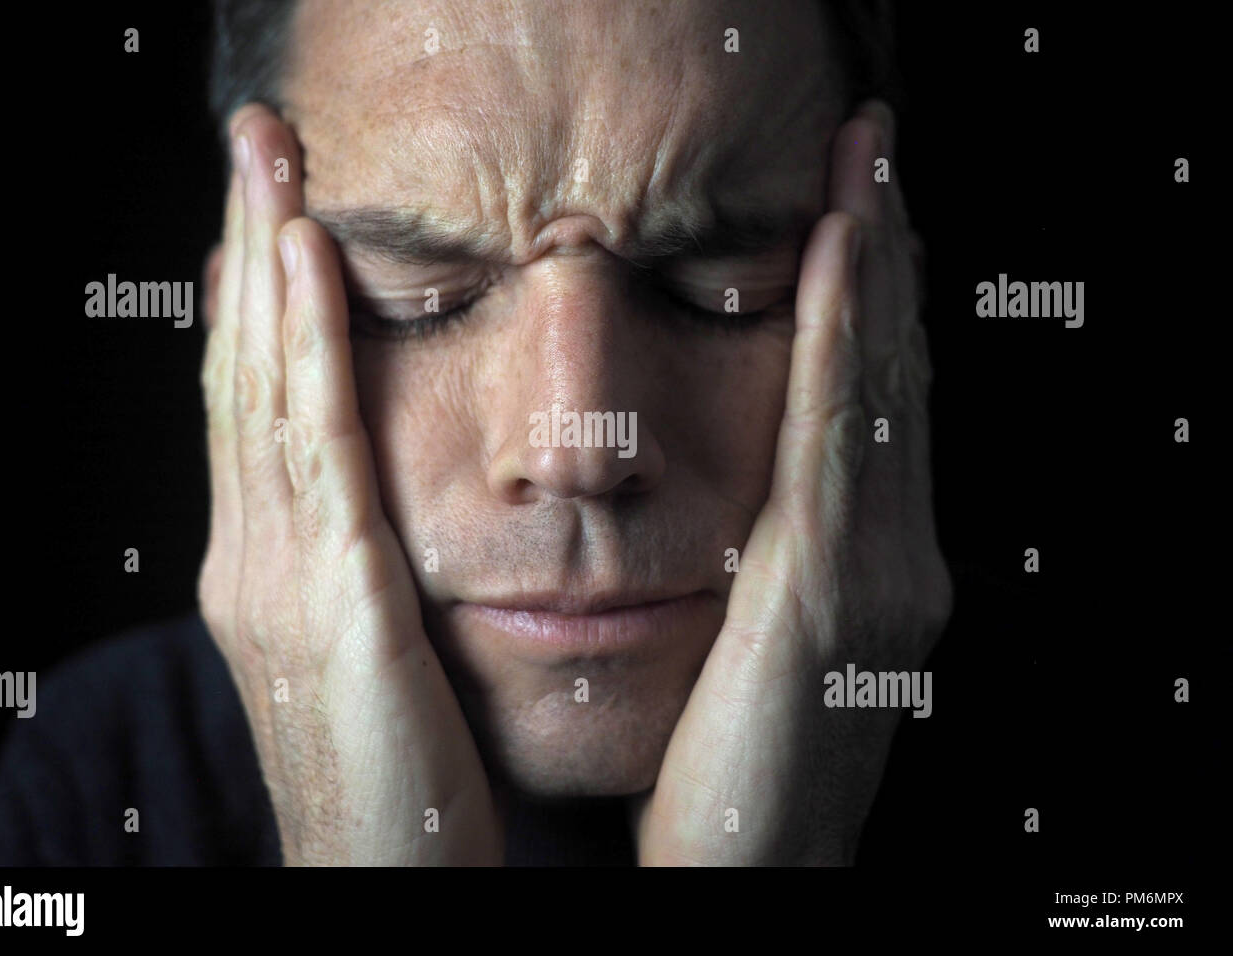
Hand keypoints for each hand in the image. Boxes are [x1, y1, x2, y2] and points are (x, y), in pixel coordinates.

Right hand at [197, 103, 499, 864]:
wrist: (382, 885)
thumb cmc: (396, 783)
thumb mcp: (370, 658)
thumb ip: (362, 579)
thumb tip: (375, 517)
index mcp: (268, 575)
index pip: (253, 415)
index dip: (252, 312)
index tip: (262, 223)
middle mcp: (255, 560)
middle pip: (240, 377)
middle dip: (243, 251)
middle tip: (251, 146)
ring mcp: (280, 573)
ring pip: (261, 386)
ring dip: (263, 263)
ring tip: (265, 162)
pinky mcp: (333, 594)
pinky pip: (314, 442)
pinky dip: (299, 345)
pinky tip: (301, 263)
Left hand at [631, 100, 952, 864]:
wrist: (752, 876)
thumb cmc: (735, 768)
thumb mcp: (757, 642)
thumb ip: (768, 558)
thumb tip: (744, 489)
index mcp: (871, 564)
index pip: (877, 400)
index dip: (873, 294)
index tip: (854, 202)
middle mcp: (898, 553)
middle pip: (895, 372)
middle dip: (887, 250)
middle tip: (873, 147)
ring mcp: (882, 569)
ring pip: (881, 382)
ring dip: (873, 263)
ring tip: (865, 165)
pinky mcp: (838, 591)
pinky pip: (838, 432)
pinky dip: (845, 334)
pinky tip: (837, 253)